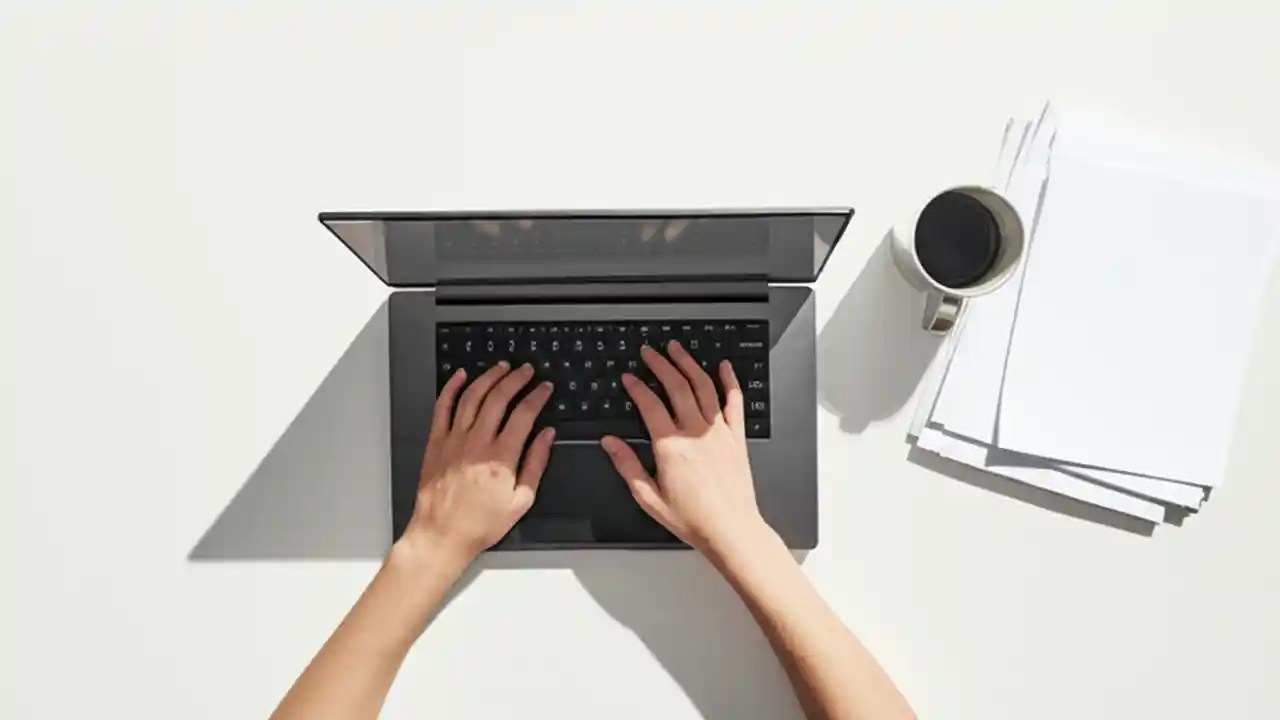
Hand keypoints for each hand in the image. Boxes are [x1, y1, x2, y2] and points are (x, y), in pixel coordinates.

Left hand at [402, 361, 555, 563]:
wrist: (442, 534)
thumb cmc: (480, 524)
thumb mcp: (521, 500)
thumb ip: (536, 463)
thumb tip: (547, 436)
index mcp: (501, 458)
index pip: (524, 414)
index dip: (537, 396)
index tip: (545, 388)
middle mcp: (477, 443)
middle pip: (499, 398)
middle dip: (516, 379)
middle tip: (526, 371)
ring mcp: (453, 440)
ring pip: (472, 396)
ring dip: (488, 377)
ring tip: (501, 368)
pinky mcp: (436, 443)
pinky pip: (442, 407)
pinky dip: (451, 388)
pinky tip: (460, 376)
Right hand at [600, 341, 770, 555]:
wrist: (731, 530)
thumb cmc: (693, 519)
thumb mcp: (649, 498)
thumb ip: (627, 466)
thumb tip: (610, 443)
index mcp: (671, 447)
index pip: (650, 404)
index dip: (637, 387)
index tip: (629, 377)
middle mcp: (696, 434)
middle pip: (676, 386)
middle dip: (660, 364)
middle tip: (650, 351)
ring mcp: (719, 432)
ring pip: (704, 387)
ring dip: (689, 364)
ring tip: (677, 349)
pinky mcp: (738, 438)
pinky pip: (735, 402)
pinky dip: (730, 381)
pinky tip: (725, 367)